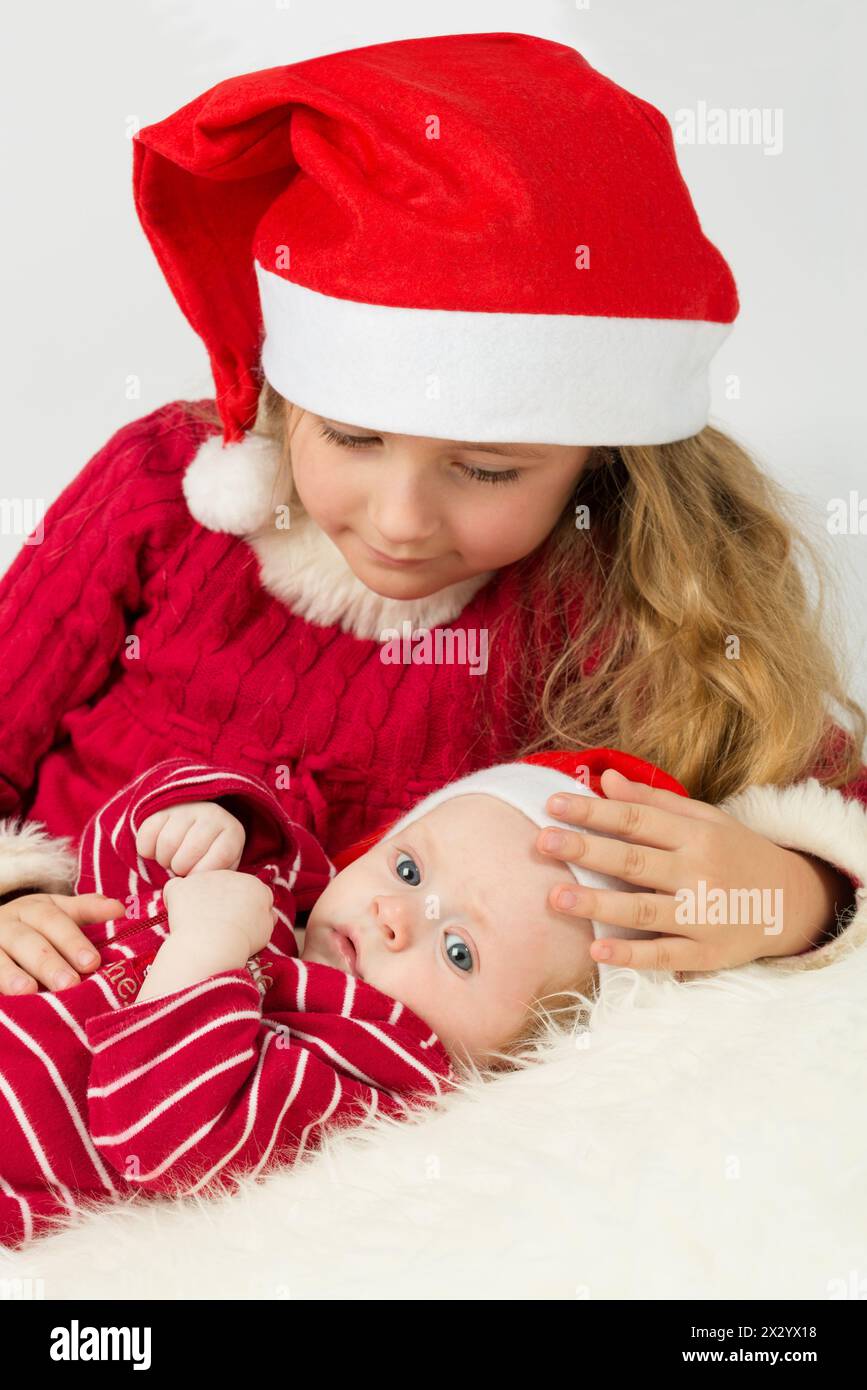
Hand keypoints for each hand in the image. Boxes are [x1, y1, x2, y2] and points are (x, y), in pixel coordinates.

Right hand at [0, 892, 124, 994]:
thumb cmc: (36, 927)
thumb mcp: (58, 912)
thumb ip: (87, 910)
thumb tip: (120, 908)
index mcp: (35, 909)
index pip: (55, 920)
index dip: (73, 941)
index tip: (92, 962)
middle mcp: (8, 923)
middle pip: (28, 941)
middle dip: (48, 962)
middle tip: (69, 983)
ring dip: (12, 974)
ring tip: (28, 991)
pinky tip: (3, 1003)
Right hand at [136, 800, 245, 874]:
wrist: (193, 833)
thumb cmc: (208, 861)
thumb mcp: (220, 870)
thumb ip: (215, 880)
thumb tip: (198, 890)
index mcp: (232, 833)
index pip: (221, 857)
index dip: (203, 873)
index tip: (196, 876)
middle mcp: (213, 814)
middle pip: (191, 850)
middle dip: (182, 869)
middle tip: (182, 869)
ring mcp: (187, 808)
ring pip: (167, 842)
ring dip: (164, 860)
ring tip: (172, 860)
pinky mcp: (162, 808)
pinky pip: (147, 835)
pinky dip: (147, 850)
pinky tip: (156, 851)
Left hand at [162, 869, 274, 956]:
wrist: (213, 943)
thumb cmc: (241, 942)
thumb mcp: (265, 931)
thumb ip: (267, 917)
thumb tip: (268, 912)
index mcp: (254, 884)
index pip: (250, 892)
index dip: (243, 909)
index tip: (238, 925)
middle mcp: (230, 874)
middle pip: (225, 886)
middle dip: (222, 901)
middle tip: (218, 926)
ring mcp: (205, 878)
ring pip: (202, 886)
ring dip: (201, 899)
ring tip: (200, 925)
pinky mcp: (182, 886)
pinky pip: (175, 887)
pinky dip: (175, 898)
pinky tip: (179, 914)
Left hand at [537, 768, 832, 972]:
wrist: (792, 901)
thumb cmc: (734, 853)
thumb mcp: (703, 819)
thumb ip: (653, 802)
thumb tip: (605, 780)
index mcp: (694, 834)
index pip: (636, 819)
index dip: (593, 811)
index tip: (553, 804)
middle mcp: (698, 872)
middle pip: (634, 861)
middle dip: (586, 850)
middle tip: (543, 841)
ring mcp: (703, 915)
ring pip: (644, 910)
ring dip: (599, 904)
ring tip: (556, 897)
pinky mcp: (707, 952)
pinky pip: (664, 954)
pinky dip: (631, 954)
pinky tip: (596, 949)